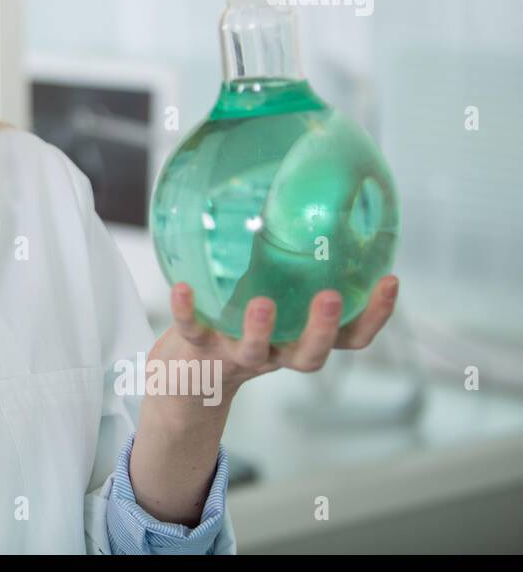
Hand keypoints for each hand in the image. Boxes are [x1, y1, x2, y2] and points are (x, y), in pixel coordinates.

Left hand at [160, 275, 400, 391]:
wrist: (191, 371)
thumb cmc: (242, 323)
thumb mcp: (276, 296)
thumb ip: (294, 268)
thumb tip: (310, 200)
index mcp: (301, 338)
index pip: (351, 337)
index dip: (375, 315)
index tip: (390, 279)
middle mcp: (277, 352)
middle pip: (311, 355)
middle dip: (324, 329)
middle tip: (331, 297)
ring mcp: (237, 354)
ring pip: (255, 351)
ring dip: (261, 330)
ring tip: (262, 303)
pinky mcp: (199, 349)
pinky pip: (193, 331)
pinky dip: (187, 311)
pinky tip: (181, 288)